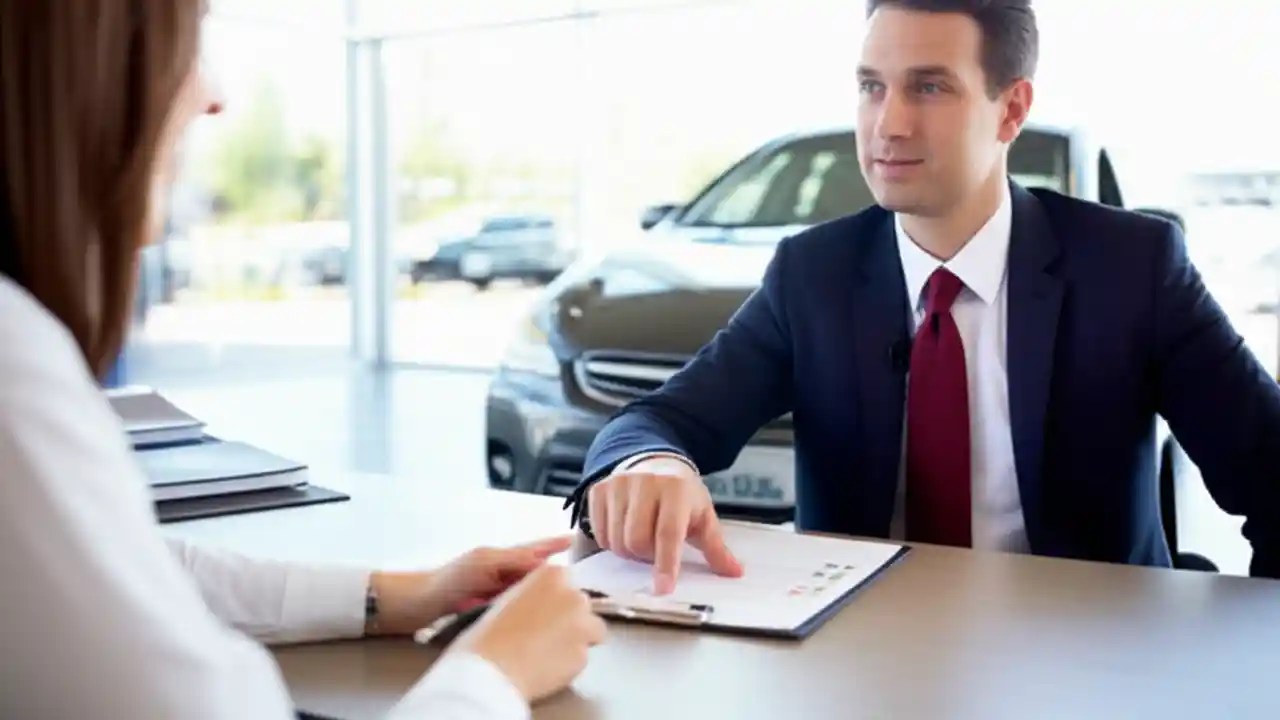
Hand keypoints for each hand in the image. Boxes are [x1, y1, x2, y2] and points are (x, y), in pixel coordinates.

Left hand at [368, 536, 571, 635]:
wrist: (412, 606)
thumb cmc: (444, 582)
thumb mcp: (481, 566)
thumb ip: (511, 562)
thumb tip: (542, 563)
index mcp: (496, 556)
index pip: (532, 549)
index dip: (552, 545)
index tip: (572, 540)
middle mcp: (496, 571)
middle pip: (530, 567)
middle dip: (552, 567)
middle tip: (575, 575)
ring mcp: (489, 590)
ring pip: (523, 586)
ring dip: (541, 588)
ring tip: (562, 593)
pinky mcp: (483, 609)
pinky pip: (511, 604)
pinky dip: (526, 605)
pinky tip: (534, 612)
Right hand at [453, 565, 606, 702]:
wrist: (492, 668)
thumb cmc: (489, 633)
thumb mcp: (508, 597)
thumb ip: (532, 594)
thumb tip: (539, 604)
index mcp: (553, 574)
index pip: (565, 580)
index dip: (554, 597)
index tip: (543, 611)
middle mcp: (574, 595)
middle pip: (581, 604)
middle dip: (569, 616)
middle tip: (545, 633)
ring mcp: (583, 625)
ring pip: (592, 629)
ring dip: (578, 638)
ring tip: (551, 652)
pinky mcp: (584, 655)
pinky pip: (582, 657)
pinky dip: (570, 662)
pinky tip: (548, 668)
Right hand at [588, 456, 742, 594]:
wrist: (654, 461)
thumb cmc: (681, 494)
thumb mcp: (702, 515)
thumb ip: (716, 547)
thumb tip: (735, 573)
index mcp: (676, 489)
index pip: (668, 533)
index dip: (665, 564)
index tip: (663, 589)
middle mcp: (645, 483)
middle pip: (636, 541)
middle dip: (646, 556)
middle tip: (656, 549)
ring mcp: (618, 484)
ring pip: (616, 540)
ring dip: (628, 551)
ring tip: (642, 538)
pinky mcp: (599, 489)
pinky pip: (599, 532)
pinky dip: (610, 541)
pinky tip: (623, 531)